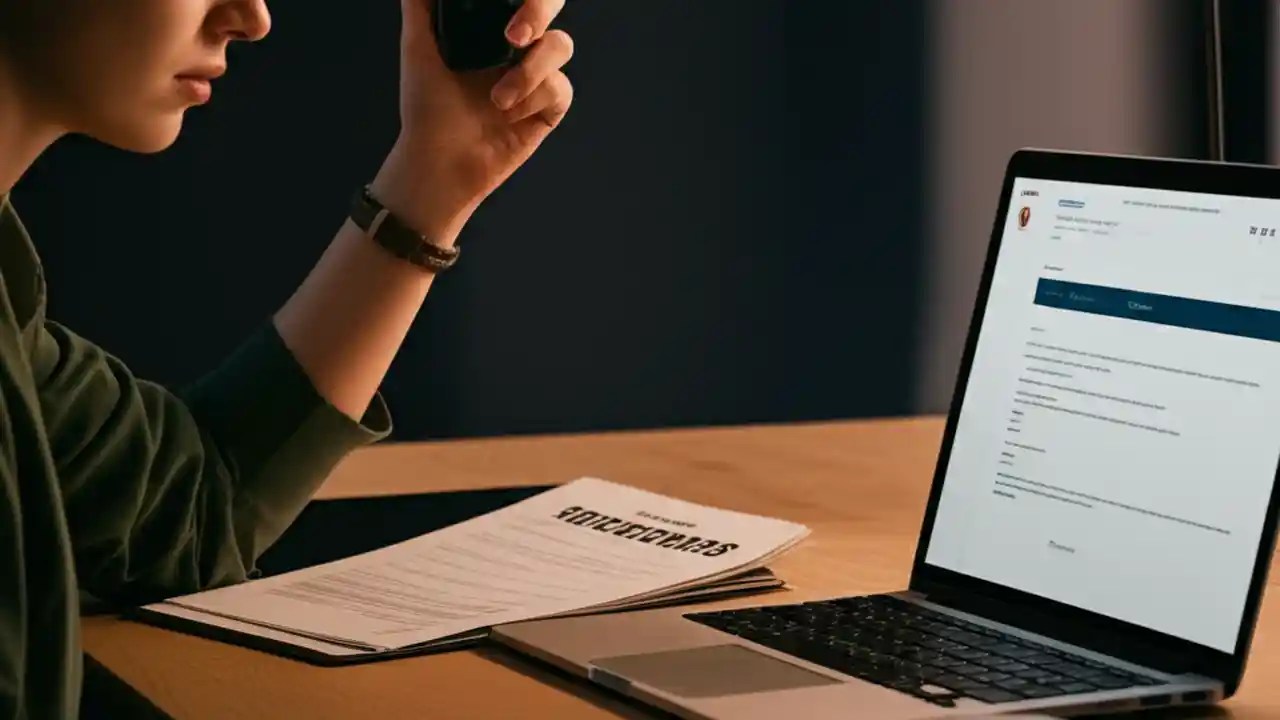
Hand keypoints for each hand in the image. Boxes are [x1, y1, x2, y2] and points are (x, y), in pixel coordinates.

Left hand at [372, 0, 574, 242]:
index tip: (505, 14)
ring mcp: (537, 74)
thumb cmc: (427, 106)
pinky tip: (509, 116)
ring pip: (560, 45)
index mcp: (491, 25)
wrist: (441, 161)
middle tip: (514, 36)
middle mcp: (518, 45)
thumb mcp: (418, 48)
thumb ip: (422, 6)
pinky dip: (534, 99)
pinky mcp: (549, 106)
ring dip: (530, 71)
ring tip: (498, 100)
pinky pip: (559, 87)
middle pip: (551, 5)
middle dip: (541, 10)